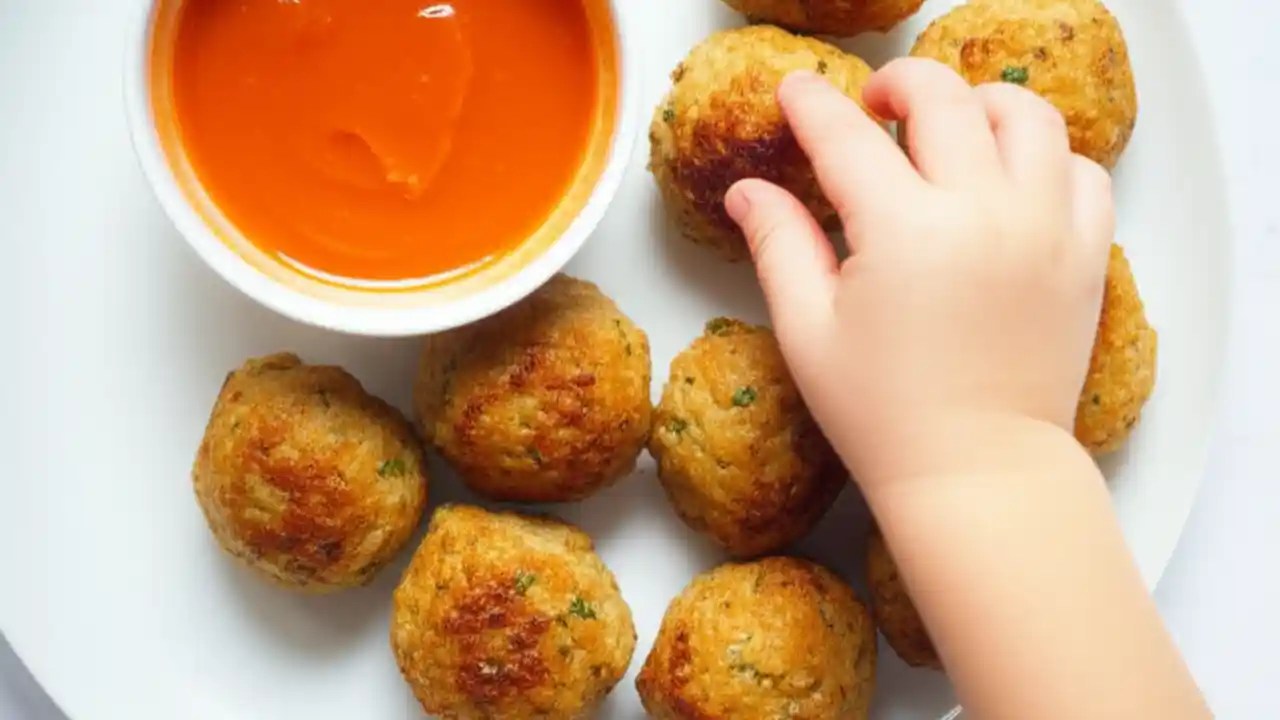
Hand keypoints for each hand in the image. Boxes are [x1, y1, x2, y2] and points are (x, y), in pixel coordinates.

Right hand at [724, 58, 1112, 487]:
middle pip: (942, 98)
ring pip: (1025, 115)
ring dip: (978, 104)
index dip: (812, 104)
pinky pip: (1082, 170)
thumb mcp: (808, 332)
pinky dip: (1046, 156)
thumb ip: (778, 245)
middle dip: (897, 83)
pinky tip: (1011, 178)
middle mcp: (982, 212)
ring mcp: (1044, 229)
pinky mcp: (1083, 256)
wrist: (977, 473)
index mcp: (903, 230)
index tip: (796, 91)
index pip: (847, 136)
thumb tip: (747, 190)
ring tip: (949, 127)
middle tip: (872, 104)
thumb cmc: (883, 416)